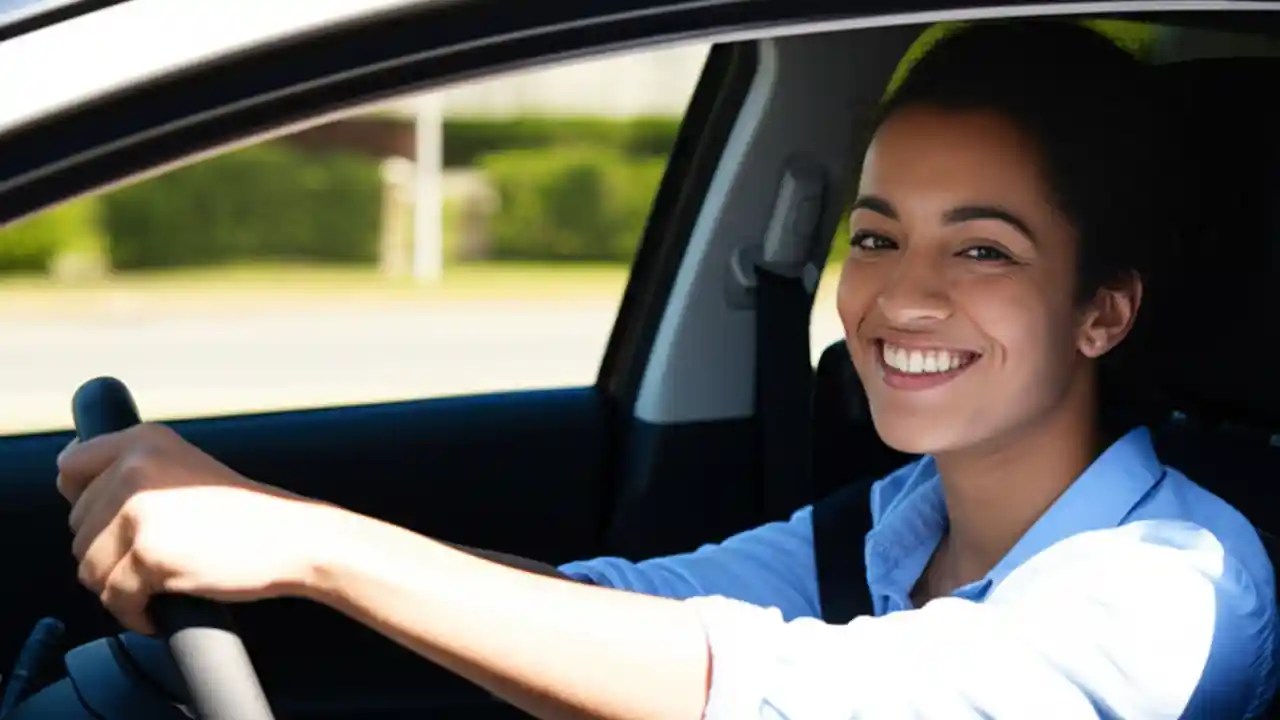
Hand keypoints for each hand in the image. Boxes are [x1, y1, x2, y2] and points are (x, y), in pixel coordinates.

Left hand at [56, 423, 332, 634]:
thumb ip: (135, 472)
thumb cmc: (248, 514)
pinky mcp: (148, 555)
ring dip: (119, 586)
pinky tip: (161, 605)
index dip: (86, 502)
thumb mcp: (186, 467)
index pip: (70, 469)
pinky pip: (113, 599)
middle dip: (110, 553)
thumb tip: (76, 496)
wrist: (295, 538)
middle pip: (77, 528)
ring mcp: (140, 511)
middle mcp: (136, 467)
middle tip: (155, 559)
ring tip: (158, 582)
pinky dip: (134, 612)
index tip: (116, 522)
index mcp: (144, 440)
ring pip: (88, 567)